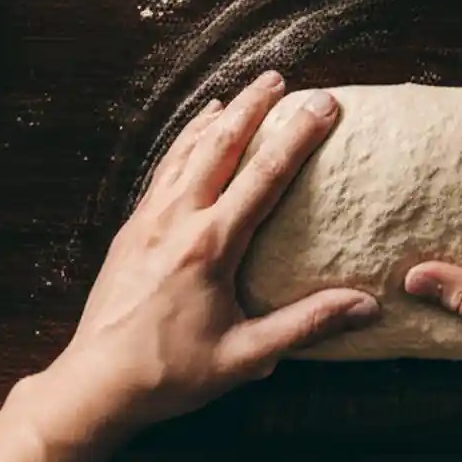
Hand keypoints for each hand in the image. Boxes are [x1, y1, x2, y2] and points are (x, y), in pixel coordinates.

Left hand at [0, 72, 379, 461]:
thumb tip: (365, 307)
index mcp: (210, 245)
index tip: (323, 105)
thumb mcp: (247, 357)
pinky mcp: (133, 228)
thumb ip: (306, 325)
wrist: (96, 383)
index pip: (263, 175)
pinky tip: (195, 133)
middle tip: (280, 78)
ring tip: (241, 92)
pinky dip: (184, 141)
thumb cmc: (171, 373)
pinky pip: (164, 169)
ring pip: (186, 150)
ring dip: (217, 116)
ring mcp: (149, 220)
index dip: (297, 135)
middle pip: (220, 145)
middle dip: (253, 107)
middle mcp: (177, 220)